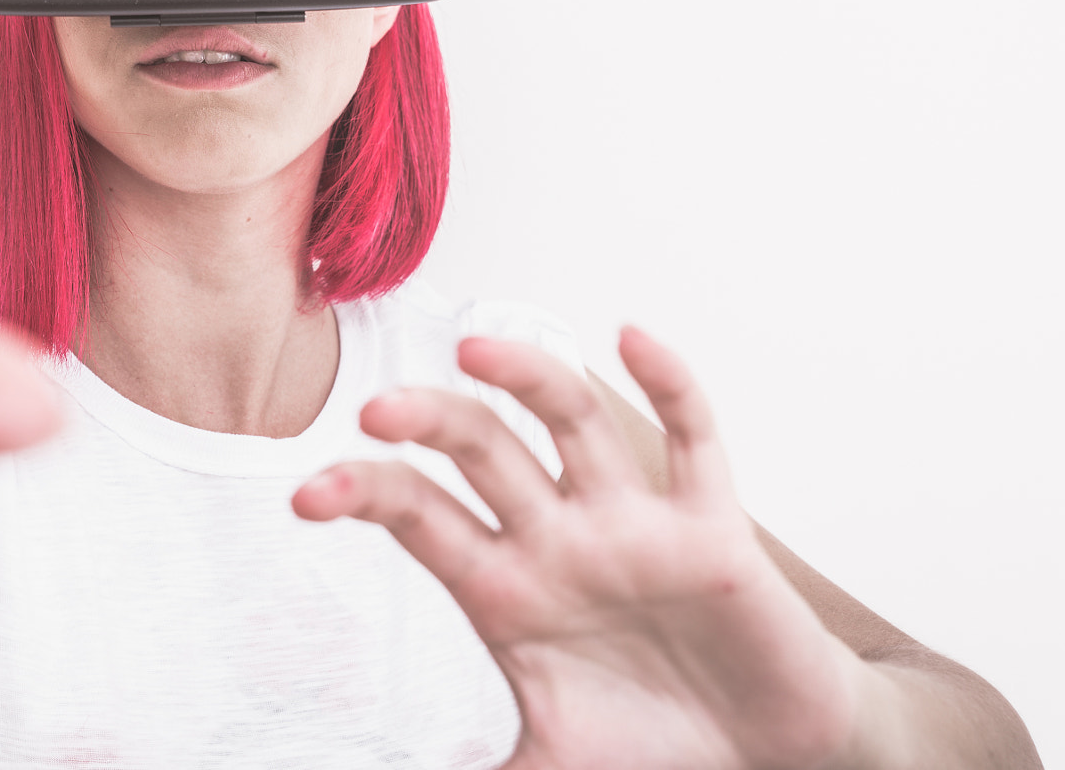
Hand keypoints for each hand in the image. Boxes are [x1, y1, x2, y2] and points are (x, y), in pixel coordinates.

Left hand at [293, 329, 869, 769]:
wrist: (760, 754)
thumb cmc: (648, 741)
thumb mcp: (545, 766)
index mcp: (506, 585)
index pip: (420, 516)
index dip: (364, 494)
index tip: (304, 494)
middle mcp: (560, 535)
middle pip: (483, 449)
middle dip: (432, 423)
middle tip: (378, 409)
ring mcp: (633, 522)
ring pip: (573, 421)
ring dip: (530, 378)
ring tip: (476, 350)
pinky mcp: (713, 528)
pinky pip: (695, 438)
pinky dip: (671, 383)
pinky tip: (632, 338)